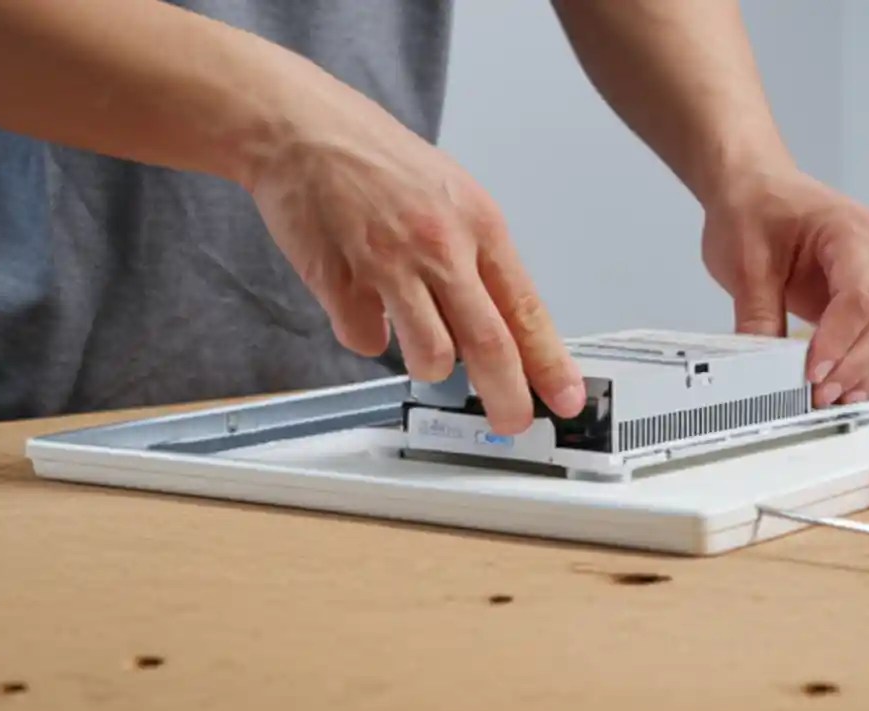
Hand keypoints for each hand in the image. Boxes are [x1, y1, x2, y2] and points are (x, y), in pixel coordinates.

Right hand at [243, 70, 585, 433]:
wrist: (301, 131)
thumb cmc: (378, 160)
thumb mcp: (452, 195)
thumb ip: (477, 258)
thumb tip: (501, 322)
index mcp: (479, 225)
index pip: (526, 309)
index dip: (550, 363)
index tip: (566, 398)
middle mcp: (441, 248)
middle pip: (488, 345)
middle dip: (507, 396)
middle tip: (511, 421)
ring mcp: (389, 268)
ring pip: (431, 356)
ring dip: (430, 365)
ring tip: (420, 342)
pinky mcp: (340, 284)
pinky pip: (366, 340)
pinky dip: (368, 334)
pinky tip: (363, 302)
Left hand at [700, 168, 868, 406]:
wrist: (756, 187)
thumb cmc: (753, 210)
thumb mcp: (743, 262)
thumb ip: (757, 314)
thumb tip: (764, 369)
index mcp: (852, 231)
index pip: (862, 297)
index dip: (841, 343)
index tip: (812, 374)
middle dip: (857, 366)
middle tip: (820, 396)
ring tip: (836, 399)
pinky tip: (848, 385)